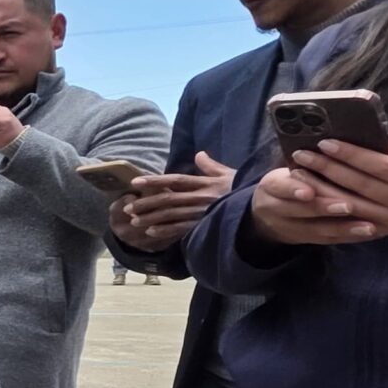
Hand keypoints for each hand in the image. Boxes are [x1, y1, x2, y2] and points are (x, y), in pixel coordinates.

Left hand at [112, 152, 237, 250]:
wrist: (260, 209)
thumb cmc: (243, 190)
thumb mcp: (229, 175)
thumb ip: (211, 166)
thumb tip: (199, 154)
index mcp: (204, 184)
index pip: (175, 180)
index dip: (155, 181)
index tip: (135, 182)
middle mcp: (200, 198)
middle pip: (168, 199)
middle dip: (146, 203)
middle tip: (127, 207)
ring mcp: (202, 214)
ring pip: (171, 216)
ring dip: (151, 218)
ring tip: (133, 221)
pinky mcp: (205, 226)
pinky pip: (182, 230)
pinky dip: (166, 231)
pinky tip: (151, 233)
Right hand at [249, 166, 379, 245]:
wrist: (268, 213)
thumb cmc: (287, 181)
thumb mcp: (285, 169)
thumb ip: (306, 162)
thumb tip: (336, 145)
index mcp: (271, 186)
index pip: (281, 187)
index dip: (294, 189)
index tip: (309, 191)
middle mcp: (276, 210)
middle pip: (300, 211)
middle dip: (325, 209)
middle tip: (348, 206)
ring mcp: (291, 228)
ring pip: (318, 230)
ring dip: (344, 228)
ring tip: (369, 226)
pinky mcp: (307, 240)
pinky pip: (330, 240)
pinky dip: (350, 237)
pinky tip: (372, 233)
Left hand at [287, 141, 387, 251]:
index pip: (382, 167)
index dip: (352, 155)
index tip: (326, 142)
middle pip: (363, 186)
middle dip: (328, 169)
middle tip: (300, 155)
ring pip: (358, 207)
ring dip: (326, 192)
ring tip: (301, 177)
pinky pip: (366, 223)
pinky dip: (342, 214)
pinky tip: (322, 204)